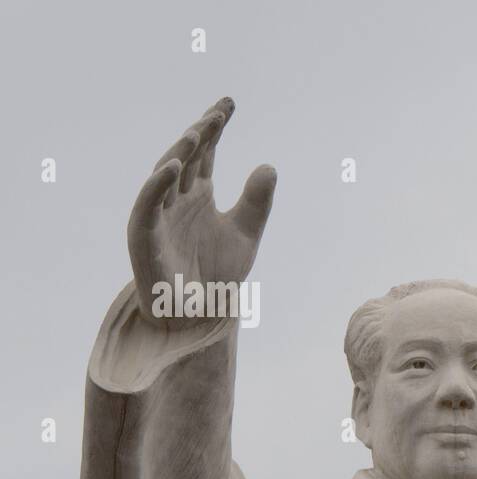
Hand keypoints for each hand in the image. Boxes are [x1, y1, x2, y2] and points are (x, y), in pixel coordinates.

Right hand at [128, 97, 276, 322]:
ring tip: (200, 131)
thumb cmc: (217, 274)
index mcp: (199, 195)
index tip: (229, 103)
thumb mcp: (246, 234)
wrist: (199, 315)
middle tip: (220, 112)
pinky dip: (157, 184)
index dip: (216, 128)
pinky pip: (147, 204)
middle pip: (188, 156)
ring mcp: (159, 214)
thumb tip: (269, 166)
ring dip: (181, 151)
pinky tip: (175, 165)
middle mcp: (177, 198)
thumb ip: (257, 202)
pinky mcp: (144, 234)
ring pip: (165, 173)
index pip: (207, 153)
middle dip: (202, 133)